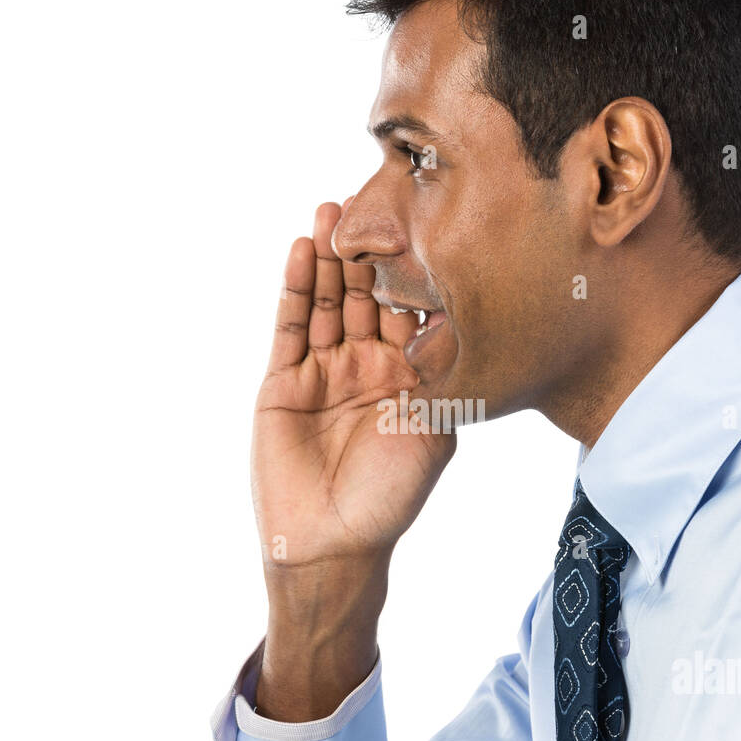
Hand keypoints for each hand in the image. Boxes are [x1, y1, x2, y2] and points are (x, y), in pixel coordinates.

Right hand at [252, 202, 456, 574]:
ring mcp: (324, 370)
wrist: (333, 542)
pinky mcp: (285, 380)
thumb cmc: (391, 498)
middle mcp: (366, 366)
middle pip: (364, 294)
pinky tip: (300, 250)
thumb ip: (439, 379)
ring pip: (325, 301)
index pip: (409, 308)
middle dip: (366, 250)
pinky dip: (294, 288)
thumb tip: (455, 320)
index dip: (412, 268)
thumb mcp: (432, 434)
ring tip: (331, 209)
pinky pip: (291, 326)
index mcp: (409, 377)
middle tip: (369, 197)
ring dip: (327, 257)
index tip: (422, 222)